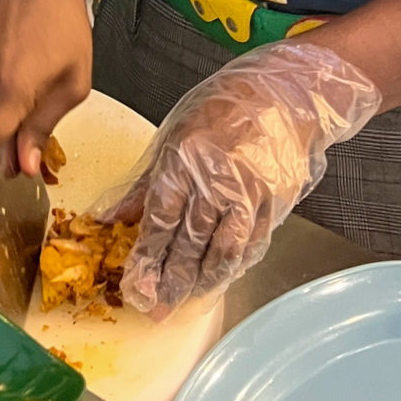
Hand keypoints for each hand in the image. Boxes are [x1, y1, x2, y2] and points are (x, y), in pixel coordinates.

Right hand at [0, 0, 91, 175]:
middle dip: (11, 131)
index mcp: (8, 92)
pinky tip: (21, 61)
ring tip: (36, 74)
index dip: (3, 159)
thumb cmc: (62, 22)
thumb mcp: (73, 81)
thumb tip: (25, 165)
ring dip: (7, 105)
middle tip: (42, 110)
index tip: (24, 157)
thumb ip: (45, 126)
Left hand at [116, 41, 379, 315]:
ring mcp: (252, 193)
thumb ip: (145, 184)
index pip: (162, 218)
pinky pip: (251, 243)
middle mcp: (218, 179)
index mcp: (186, 158)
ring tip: (184, 301)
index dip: (148, 256)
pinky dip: (233, 265)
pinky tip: (218, 280)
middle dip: (171, 280)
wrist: (288, 92)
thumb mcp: (173, 135)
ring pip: (224, 249)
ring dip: (202, 281)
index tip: (136, 284)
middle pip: (191, 241)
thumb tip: (112, 219)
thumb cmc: (225, 106)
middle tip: (156, 308)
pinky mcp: (277, 202)